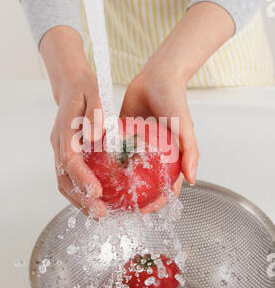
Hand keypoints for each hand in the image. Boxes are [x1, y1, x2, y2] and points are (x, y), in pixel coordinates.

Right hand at [40, 26, 106, 216]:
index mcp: (65, 130)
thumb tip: (97, 135)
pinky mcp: (66, 153)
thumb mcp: (94, 92)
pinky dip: (80, 192)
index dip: (82, 179)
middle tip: (100, 213)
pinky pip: (70, 177)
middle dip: (80, 199)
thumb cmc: (85, 89)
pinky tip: (97, 200)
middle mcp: (58, 143)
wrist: (71, 86)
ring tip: (99, 214)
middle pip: (63, 178)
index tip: (96, 192)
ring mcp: (60, 150)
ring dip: (79, 200)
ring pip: (64, 181)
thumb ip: (96, 113)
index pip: (69, 160)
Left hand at [120, 2, 234, 213]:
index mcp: (170, 158)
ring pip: (127, 171)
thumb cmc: (175, 101)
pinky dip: (107, 162)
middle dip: (134, 198)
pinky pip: (114, 153)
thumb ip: (190, 152)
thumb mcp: (185, 127)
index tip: (145, 210)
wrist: (157, 77)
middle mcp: (154, 156)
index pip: (166, 188)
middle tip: (121, 207)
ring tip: (105, 194)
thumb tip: (192, 180)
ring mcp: (137, 147)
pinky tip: (95, 171)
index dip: (158, 202)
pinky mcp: (123, 136)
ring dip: (118, 183)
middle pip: (144, 184)